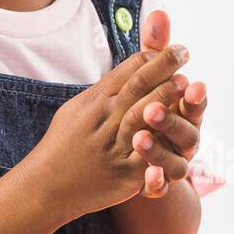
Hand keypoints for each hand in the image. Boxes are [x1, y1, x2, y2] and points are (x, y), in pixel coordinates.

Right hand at [26, 30, 191, 221]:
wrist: (48, 184)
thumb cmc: (63, 143)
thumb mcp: (78, 108)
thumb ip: (105, 89)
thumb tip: (130, 68)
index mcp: (96, 101)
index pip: (128, 71)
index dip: (153, 57)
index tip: (173, 49)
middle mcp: (105, 119)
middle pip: (138, 85)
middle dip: (163, 67)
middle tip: (184, 52)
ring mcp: (115, 145)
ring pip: (143, 115)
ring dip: (165, 97)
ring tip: (186, 83)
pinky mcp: (124, 173)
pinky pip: (148, 157)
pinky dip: (164, 144)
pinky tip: (179, 134)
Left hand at [134, 9, 206, 197]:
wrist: (137, 157)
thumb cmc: (148, 109)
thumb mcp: (150, 80)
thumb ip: (155, 50)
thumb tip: (158, 11)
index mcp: (186, 113)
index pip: (195, 103)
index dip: (195, 97)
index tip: (192, 84)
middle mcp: (185, 140)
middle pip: (187, 133)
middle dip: (172, 120)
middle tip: (152, 109)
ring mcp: (174, 164)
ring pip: (175, 162)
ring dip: (159, 151)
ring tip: (138, 139)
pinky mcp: (156, 184)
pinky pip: (159, 189)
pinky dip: (155, 185)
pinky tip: (146, 180)